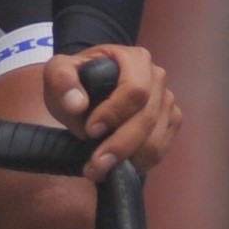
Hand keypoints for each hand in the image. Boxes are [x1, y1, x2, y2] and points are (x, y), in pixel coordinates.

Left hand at [44, 45, 177, 179]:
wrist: (89, 90)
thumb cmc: (78, 80)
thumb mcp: (59, 73)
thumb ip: (62, 80)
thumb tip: (76, 104)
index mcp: (136, 59)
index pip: (135, 90)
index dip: (114, 113)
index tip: (91, 131)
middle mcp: (157, 78)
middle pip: (147, 118)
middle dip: (120, 146)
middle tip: (95, 164)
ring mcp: (167, 101)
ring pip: (155, 139)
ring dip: (129, 160)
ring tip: (100, 169)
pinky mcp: (170, 122)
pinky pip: (161, 149)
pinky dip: (140, 162)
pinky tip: (119, 165)